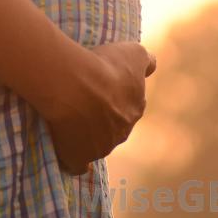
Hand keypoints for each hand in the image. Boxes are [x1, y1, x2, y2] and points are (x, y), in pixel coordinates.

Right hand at [44, 41, 156, 175]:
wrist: (77, 87)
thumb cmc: (104, 67)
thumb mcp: (133, 53)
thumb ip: (145, 59)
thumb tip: (152, 65)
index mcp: (134, 108)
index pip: (129, 104)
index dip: (115, 95)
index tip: (100, 85)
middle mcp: (121, 132)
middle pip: (113, 126)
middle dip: (101, 116)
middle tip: (81, 98)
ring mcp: (100, 148)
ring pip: (95, 143)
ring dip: (84, 133)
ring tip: (66, 113)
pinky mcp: (78, 157)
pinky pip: (76, 164)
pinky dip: (73, 158)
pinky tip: (67, 149)